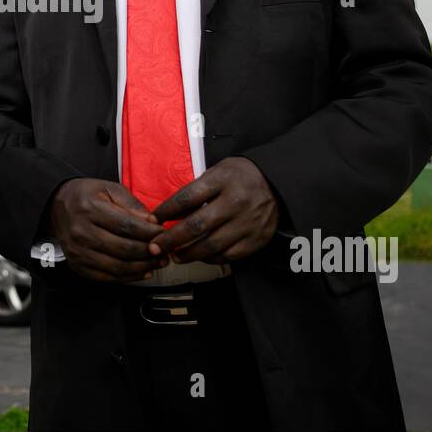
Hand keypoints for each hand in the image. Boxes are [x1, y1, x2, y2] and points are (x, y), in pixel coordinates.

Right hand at [48, 178, 168, 282]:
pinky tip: (143, 271)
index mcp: (90, 209)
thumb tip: (152, 223)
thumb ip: (132, 204)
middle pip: (124, 249)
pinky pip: (108, 277)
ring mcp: (78, 252)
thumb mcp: (108, 188)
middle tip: (165, 251)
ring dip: (143, 267)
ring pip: (118, 267)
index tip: (164, 234)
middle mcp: (81, 232)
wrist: (57, 207)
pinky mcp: (78, 266)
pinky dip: (129, 278)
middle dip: (150, 253)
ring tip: (158, 263)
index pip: (127, 226)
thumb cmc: (86, 196)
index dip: (150, 234)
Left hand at [147, 157, 279, 264]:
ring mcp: (246, 223)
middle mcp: (235, 202)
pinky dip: (210, 258)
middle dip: (171, 240)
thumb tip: (167, 215)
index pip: (186, 198)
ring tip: (174, 255)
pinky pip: (227, 255)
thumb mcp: (217, 172)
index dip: (165, 212)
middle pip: (196, 226)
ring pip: (210, 245)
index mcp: (222, 180)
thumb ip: (195, 192)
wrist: (278, 184)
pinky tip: (199, 256)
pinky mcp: (255, 239)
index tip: (152, 220)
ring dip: (188, 254)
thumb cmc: (241, 177)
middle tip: (155, 247)